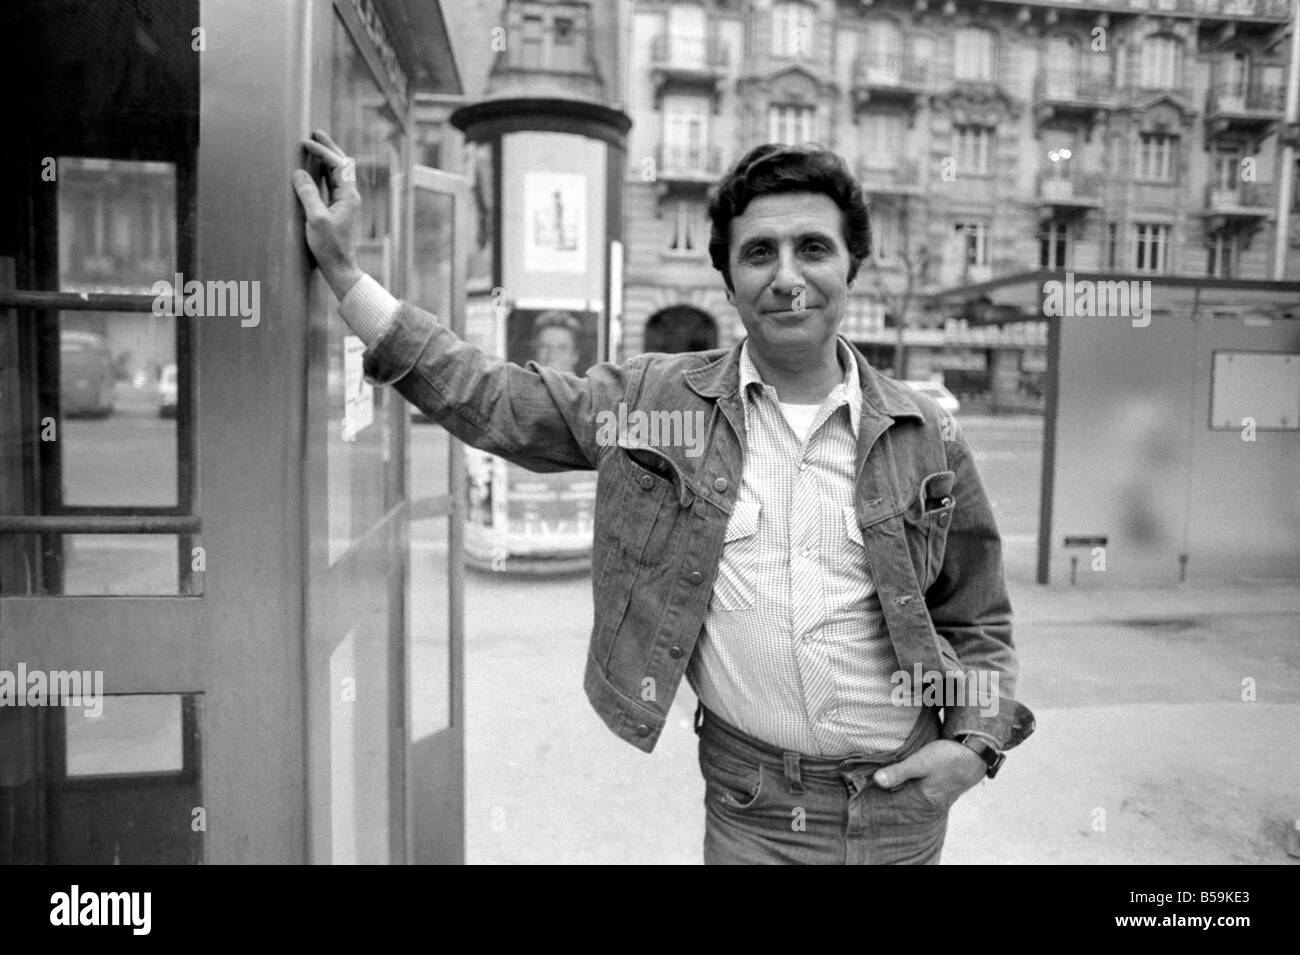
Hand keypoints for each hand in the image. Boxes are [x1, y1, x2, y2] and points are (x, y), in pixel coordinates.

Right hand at [291, 129, 363, 299]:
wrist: (340, 268)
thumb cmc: (329, 247)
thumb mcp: (315, 219)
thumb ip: (308, 194)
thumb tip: (299, 173)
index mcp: (349, 196)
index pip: (338, 165)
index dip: (323, 151)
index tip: (306, 143)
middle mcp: (350, 197)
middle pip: (342, 165)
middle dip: (329, 148)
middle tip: (316, 133)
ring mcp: (346, 204)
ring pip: (338, 174)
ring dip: (326, 159)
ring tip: (313, 146)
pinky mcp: (339, 211)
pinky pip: (332, 185)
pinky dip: (323, 173)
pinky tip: (314, 170)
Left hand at [872, 739, 986, 810]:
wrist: (977, 750)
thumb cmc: (949, 757)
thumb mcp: (921, 763)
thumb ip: (899, 772)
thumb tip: (876, 781)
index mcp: (926, 800)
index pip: (899, 804)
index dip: (885, 797)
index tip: (868, 790)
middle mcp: (934, 800)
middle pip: (908, 800)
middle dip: (894, 794)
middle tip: (873, 786)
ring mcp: (941, 792)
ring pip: (916, 792)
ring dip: (904, 787)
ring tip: (887, 782)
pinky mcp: (945, 783)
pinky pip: (924, 786)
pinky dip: (915, 782)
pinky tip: (909, 777)